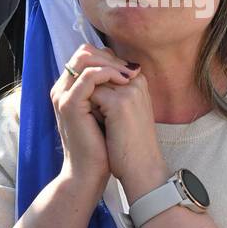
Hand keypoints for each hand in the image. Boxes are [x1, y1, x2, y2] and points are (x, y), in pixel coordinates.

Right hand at [51, 44, 135, 197]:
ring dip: (111, 63)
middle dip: (110, 57)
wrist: (90, 171)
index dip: (109, 58)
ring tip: (130, 75)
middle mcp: (62, 88)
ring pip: (84, 59)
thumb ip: (109, 90)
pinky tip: (124, 81)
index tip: (130, 69)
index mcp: (69, 89)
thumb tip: (127, 69)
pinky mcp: (69, 105)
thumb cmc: (101, 144)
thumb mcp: (107, 111)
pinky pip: (88, 77)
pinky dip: (107, 74)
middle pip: (83, 52)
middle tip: (131, 70)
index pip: (87, 56)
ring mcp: (63, 95)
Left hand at [88, 63, 167, 200]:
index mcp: (138, 80)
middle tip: (86, 107)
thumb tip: (85, 78)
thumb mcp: (123, 111)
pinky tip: (92, 123)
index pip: (106, 59)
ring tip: (91, 116)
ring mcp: (129, 90)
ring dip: (85, 94)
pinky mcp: (119, 103)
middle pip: (98, 63)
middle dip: (85, 81)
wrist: (141, 168)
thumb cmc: (129, 142)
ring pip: (92, 77)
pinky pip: (90, 92)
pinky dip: (85, 106)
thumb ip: (110, 90)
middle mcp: (136, 80)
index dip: (90, 75)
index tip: (89, 98)